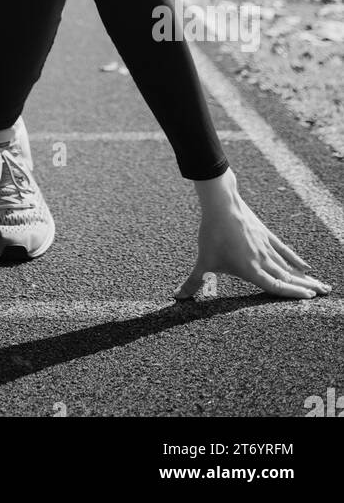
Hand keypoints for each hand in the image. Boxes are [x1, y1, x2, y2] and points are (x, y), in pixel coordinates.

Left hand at [174, 183, 331, 300]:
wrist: (222, 203)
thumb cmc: (212, 233)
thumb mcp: (203, 261)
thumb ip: (193, 282)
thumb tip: (177, 298)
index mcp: (251, 270)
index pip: (276, 287)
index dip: (293, 295)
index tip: (310, 299)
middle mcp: (263, 260)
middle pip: (288, 278)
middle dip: (306, 288)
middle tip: (325, 294)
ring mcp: (266, 246)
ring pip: (289, 266)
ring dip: (305, 276)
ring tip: (320, 285)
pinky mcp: (265, 234)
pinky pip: (283, 249)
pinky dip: (294, 258)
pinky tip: (304, 266)